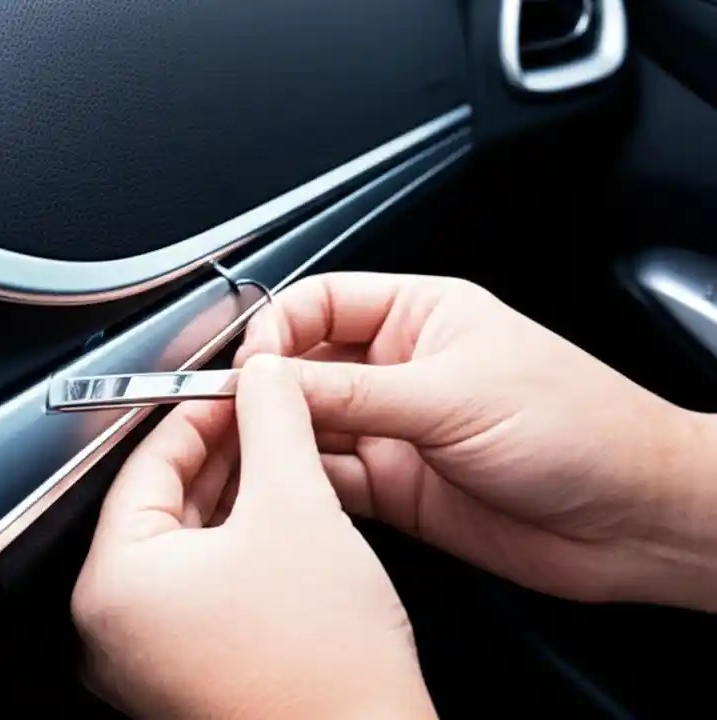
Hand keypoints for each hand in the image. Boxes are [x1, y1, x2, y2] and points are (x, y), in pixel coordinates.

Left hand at [72, 357, 435, 718]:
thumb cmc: (325, 670)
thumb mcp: (297, 509)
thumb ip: (271, 422)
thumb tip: (261, 377)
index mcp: (113, 585)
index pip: (144, 466)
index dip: (197, 412)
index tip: (234, 385)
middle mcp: (114, 628)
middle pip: (161, 505)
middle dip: (218, 451)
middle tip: (261, 411)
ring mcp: (147, 658)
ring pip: (184, 546)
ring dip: (231, 495)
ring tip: (277, 453)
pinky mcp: (185, 675)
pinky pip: (199, 588)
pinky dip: (234, 545)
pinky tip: (279, 516)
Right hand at [235, 272, 716, 610]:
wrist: (634, 520)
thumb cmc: (584, 430)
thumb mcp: (454, 396)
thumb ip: (355, 390)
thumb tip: (271, 377)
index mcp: (420, 315)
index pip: (320, 302)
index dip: (276, 329)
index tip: (253, 366)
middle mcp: (399, 369)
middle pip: (302, 366)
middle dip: (265, 388)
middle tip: (233, 414)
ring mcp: (394, 429)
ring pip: (307, 426)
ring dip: (277, 439)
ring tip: (249, 454)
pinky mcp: (393, 488)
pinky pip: (326, 480)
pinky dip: (299, 485)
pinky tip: (285, 489)